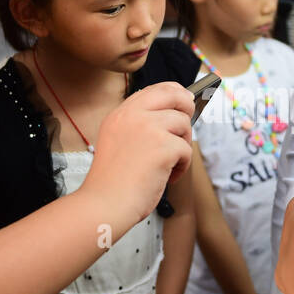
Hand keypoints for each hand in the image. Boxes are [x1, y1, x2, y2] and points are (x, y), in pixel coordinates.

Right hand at [84, 82, 194, 223]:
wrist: (105, 203)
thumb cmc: (113, 182)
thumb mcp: (118, 141)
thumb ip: (139, 126)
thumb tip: (173, 117)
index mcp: (120, 113)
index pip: (155, 89)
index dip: (174, 94)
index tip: (183, 103)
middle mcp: (133, 115)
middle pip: (174, 94)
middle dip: (188, 106)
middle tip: (189, 122)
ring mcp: (148, 128)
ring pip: (183, 123)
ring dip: (182, 145)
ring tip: (170, 164)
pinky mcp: (163, 146)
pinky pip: (186, 149)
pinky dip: (182, 166)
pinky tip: (168, 177)